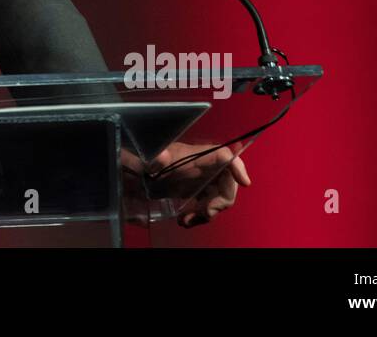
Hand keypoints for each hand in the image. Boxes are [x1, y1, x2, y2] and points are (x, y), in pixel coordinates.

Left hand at [124, 141, 250, 228]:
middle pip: (227, 182)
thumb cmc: (139, 160)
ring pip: (219, 197)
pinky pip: (207, 205)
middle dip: (222, 201)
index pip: (223, 155)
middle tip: (205, 213)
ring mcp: (199, 180)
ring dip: (209, 213)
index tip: (245, 182)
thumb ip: (153, 158)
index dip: (238, 166)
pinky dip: (200, 216)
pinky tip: (185, 221)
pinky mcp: (193, 191)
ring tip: (188, 220)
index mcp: (194, 155)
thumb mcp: (145, 160)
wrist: (130, 171)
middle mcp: (201, 167)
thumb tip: (162, 157)